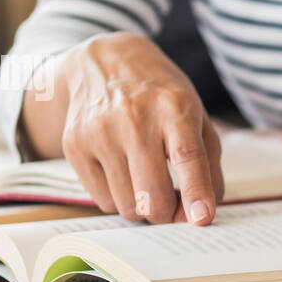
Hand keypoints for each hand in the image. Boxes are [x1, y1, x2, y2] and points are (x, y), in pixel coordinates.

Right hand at [56, 33, 223, 223]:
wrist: (104, 63)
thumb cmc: (160, 96)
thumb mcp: (196, 116)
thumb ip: (207, 165)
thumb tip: (202, 213)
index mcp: (173, 108)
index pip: (186, 158)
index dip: (196, 193)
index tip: (201, 219)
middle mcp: (133, 119)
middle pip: (152, 196)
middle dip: (168, 214)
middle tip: (172, 205)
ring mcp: (99, 132)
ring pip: (127, 206)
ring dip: (143, 207)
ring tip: (146, 181)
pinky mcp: (74, 145)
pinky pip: (102, 200)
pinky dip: (119, 198)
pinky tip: (123, 173)